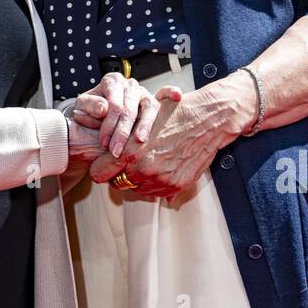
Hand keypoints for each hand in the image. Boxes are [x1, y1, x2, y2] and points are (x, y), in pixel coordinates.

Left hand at [65, 75, 161, 169]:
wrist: (93, 118)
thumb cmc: (88, 112)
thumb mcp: (82, 108)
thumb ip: (89, 106)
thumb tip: (103, 109)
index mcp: (112, 81)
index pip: (114, 104)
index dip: (109, 125)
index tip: (103, 143)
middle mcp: (130, 85)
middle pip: (130, 108)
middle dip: (122, 132)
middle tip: (115, 151)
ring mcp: (143, 93)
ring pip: (147, 107)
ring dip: (143, 126)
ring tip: (138, 142)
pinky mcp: (152, 103)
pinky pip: (159, 105)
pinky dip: (160, 108)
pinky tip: (162, 117)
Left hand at [89, 74, 254, 197]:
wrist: (207, 120)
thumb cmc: (175, 114)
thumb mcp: (141, 119)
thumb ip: (123, 138)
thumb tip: (109, 152)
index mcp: (129, 151)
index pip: (99, 173)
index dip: (101, 168)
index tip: (105, 165)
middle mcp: (142, 169)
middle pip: (117, 184)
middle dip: (120, 174)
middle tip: (130, 162)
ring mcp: (159, 180)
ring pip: (137, 190)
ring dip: (139, 180)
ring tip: (151, 161)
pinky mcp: (175, 187)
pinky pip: (157, 194)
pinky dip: (157, 183)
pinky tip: (164, 166)